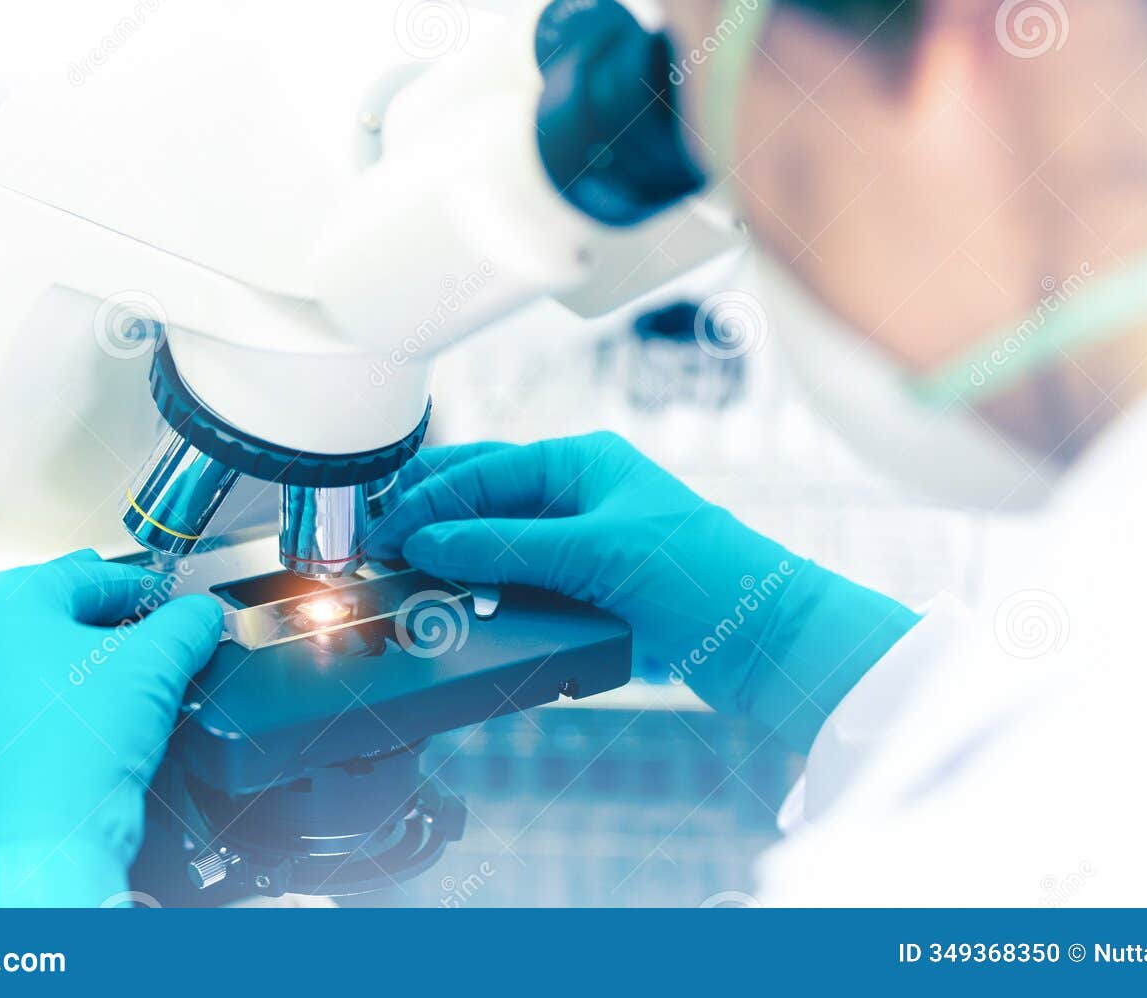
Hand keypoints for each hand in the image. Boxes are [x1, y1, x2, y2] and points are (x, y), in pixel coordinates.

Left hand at [0, 550, 222, 906]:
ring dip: (45, 683)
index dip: (144, 594)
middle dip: (90, 637)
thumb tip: (196, 618)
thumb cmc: (70, 764)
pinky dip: (9, 730)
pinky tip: (47, 752)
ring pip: (0, 673)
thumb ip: (184, 626)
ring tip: (92, 715)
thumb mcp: (155, 671)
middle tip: (133, 660)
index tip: (165, 610)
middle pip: (39, 621)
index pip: (92, 579)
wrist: (24, 856)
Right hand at [368, 433, 917, 750]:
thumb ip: (507, 546)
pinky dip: (489, 603)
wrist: (766, 644)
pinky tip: (463, 616)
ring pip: (494, 551)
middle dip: (430, 525)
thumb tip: (431, 541)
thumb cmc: (706, 575)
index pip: (481, 471)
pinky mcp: (588, 595)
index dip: (426, 502)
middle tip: (379, 556)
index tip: (382, 536)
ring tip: (411, 588)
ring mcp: (581, 548)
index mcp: (581, 463)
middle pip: (480, 504)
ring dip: (456, 568)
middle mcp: (578, 498)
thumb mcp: (596, 553)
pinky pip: (520, 592)